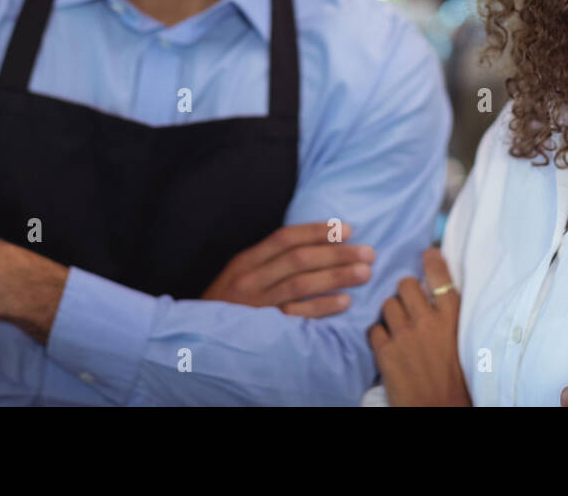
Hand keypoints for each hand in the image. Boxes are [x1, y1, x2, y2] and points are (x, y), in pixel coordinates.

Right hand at [201, 221, 374, 317]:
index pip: (286, 238)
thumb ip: (271, 259)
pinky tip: (345, 301)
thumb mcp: (243, 273)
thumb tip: (316, 243)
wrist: (199, 338)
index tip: (348, 229)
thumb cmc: (229, 302)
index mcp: (247, 260)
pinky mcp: (265, 329)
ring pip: (301, 284)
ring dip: (336, 276)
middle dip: (337, 253)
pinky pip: (297, 315)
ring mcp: (257, 305)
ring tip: (364, 272)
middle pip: (299, 259)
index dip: (318, 231)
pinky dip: (322, 307)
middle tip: (368, 252)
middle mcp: (251, 279)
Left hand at [367, 247, 469, 405]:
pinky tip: (387, 345)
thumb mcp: (463, 341)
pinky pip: (374, 330)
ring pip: (387, 305)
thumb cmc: (458, 381)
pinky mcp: (385, 352)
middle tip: (408, 302)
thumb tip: (436, 295)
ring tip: (398, 328)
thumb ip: (449, 317)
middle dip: (405, 291)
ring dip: (390, 314)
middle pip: (405, 285)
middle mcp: (427, 321)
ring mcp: (404, 335)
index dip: (431, 260)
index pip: (440, 275)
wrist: (440, 410)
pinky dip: (378, 336)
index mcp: (452, 318)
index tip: (427, 254)